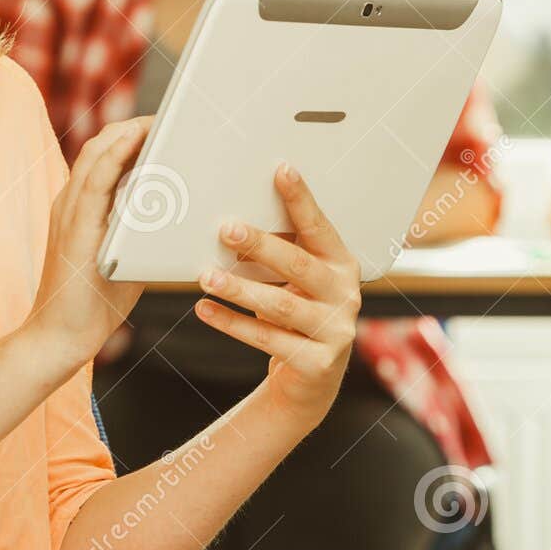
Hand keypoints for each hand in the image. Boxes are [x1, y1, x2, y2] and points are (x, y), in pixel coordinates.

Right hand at [25, 117, 150, 360]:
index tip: (164, 124)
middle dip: (136, 126)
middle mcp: (72, 201)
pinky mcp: (74, 229)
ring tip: (160, 120)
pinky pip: (94, 183)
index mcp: (82, 205)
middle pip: (101, 145)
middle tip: (171, 117)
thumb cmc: (96, 302)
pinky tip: (134, 142)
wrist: (61, 338)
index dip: (133, 134)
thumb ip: (145, 231)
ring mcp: (70, 213)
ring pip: (96, 156)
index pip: (105, 154)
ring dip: (129, 133)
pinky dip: (114, 157)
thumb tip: (184, 216)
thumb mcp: (126, 255)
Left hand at [193, 164, 361, 429]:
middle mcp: (345, 294)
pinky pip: (267, 339)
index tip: (281, 170)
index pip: (319, 227)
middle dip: (261, 245)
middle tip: (227, 229)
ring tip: (206, 275)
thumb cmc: (298, 312)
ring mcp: (335, 331)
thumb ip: (282, 252)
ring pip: (280, 305)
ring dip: (239, 288)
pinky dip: (232, 323)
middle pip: (299, 264)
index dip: (301, 199)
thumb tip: (235, 220)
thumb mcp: (297, 280)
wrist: (312, 379)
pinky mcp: (316, 363)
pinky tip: (205, 309)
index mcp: (342, 264)